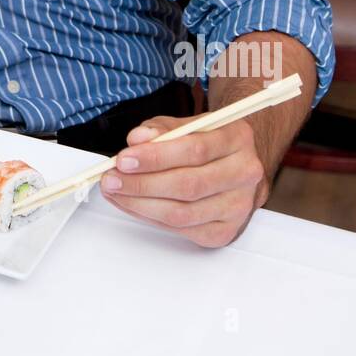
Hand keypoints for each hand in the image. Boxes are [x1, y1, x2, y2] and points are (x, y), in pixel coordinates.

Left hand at [99, 114, 269, 247]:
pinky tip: (132, 204)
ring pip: (182, 212)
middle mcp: (245, 174)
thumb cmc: (207, 142)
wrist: (236, 166)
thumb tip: (136, 139)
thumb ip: (161, 129)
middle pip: (188, 185)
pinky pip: (181, 229)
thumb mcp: (187, 124)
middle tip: (111, 179)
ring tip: (115, 192)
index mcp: (237, 139)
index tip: (123, 159)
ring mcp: (238, 207)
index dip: (155, 157)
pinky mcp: (225, 231)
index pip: (194, 150)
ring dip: (140, 204)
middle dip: (142, 184)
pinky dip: (150, 217)